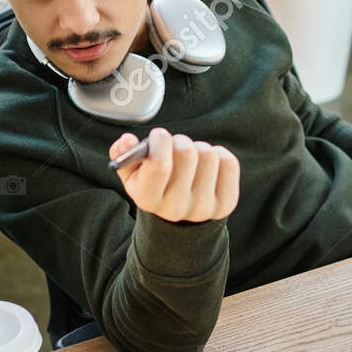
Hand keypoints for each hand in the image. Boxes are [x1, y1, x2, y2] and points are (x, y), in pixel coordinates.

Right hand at [109, 127, 239, 222]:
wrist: (179, 215)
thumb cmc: (153, 185)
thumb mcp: (132, 173)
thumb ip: (123, 154)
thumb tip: (128, 141)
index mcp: (148, 199)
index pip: (159, 164)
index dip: (159, 141)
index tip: (158, 135)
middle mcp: (176, 208)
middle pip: (187, 153)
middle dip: (179, 141)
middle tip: (175, 145)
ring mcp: (204, 207)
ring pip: (208, 154)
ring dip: (199, 148)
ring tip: (190, 158)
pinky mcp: (226, 203)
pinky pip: (229, 162)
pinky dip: (219, 154)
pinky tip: (207, 165)